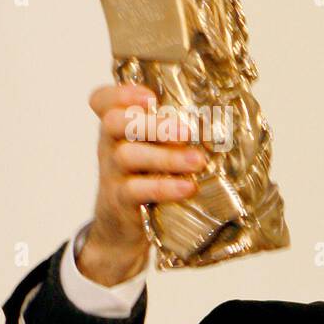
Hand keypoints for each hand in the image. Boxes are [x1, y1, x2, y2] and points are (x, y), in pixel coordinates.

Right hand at [81, 83, 208, 285]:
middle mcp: (110, 145)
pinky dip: (163, 187)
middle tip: (187, 131)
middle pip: (115, 122)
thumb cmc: (146, 180)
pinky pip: (135, 190)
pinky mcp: (119, 201)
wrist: (121, 230)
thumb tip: (220, 121)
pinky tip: (187, 187)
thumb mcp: (154, 151)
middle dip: (152, 124)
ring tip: (198, 161)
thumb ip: (172, 133)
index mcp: (119, 128)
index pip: (102, 100)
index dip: (120, 93)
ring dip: (166, 157)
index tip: (150, 96)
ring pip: (127, 156)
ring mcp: (111, 173)